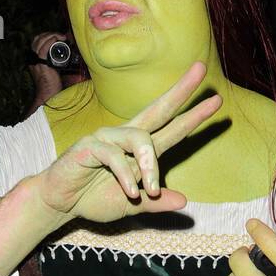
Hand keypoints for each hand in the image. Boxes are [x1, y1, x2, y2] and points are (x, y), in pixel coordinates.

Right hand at [28, 31, 65, 100]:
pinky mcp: (41, 64)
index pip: (36, 41)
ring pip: (40, 41)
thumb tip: (62, 51)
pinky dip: (50, 41)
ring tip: (61, 37)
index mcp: (33, 58)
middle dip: (49, 34)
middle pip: (37, 39)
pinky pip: (43, 49)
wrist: (48, 94)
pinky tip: (56, 39)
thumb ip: (53, 60)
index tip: (56, 36)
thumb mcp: (51, 68)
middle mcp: (32, 58)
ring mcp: (35, 61)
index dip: (45, 35)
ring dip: (51, 35)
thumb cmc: (52, 83)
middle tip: (61, 36)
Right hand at [33, 61, 221, 229]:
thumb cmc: (92, 198)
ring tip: (152, 189)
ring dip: (150, 166)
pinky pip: (114, 156)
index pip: (171, 128)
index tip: (216, 101)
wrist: (59, 203)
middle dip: (181, 90)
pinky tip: (131, 191)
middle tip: (201, 70)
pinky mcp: (88, 146)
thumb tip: (184, 202)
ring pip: (140, 138)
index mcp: (138, 149)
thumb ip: (155, 204)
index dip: (193, 116)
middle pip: (158, 108)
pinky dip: (126, 176)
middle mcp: (125, 136)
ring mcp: (106, 137)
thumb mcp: (132, 205)